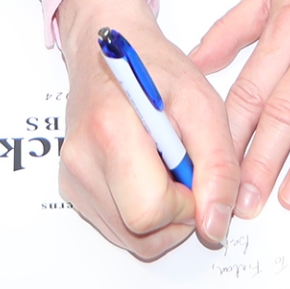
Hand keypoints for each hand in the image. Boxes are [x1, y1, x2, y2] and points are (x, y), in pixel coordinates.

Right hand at [55, 0, 240, 259]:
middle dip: (175, 214)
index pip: (150, 212)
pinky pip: (117, 228)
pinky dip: (140, 212)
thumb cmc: (155, 69)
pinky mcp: (71, 189)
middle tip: (182, 169)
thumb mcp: (203, 105)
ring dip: (160, 216)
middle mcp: (82, 158)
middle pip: (139, 234)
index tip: (194, 173)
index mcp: (111, 131)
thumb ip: (218, 166)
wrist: (108, 50)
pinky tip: (145, 172)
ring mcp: (72, 177)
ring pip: (130, 238)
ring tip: (163, 167)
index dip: (186, 205)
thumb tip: (215, 224)